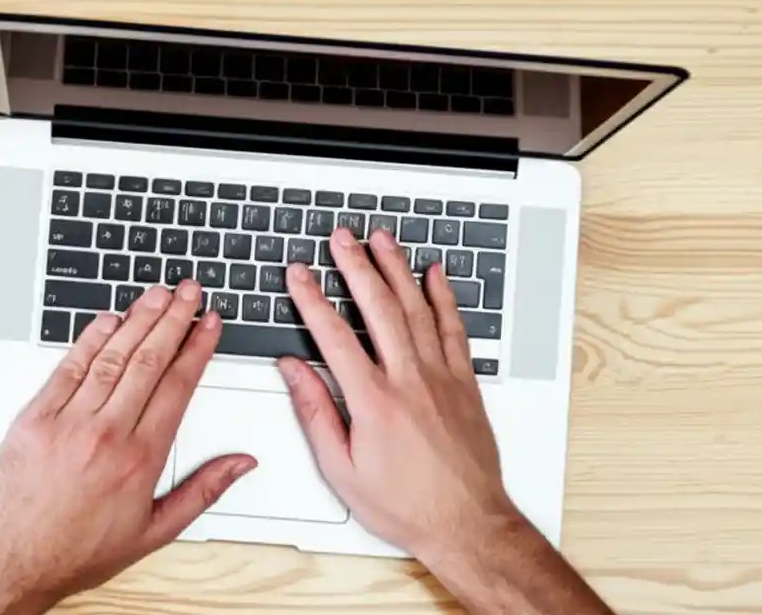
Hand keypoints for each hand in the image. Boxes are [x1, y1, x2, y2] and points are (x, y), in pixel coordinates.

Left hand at [0, 283, 255, 606]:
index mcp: (140, 458)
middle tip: (189, 291)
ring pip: (111, 357)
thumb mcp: (155, 531)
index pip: (177, 386)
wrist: (14, 560)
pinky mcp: (34, 417)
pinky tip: (108, 319)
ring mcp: (68, 422)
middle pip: (148, 361)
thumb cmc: (79, 550)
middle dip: (173, 319)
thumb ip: (203, 490)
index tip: (209, 323)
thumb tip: (241, 463)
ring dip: (138, 319)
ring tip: (157, 294)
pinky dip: (89, 339)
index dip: (197, 347)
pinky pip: (67, 368)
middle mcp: (106, 433)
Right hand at [279, 228, 517, 560]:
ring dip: (397, 269)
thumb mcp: (341, 469)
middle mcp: (410, 381)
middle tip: (341, 237)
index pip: (334, 336)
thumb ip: (315, 412)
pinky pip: (454, 329)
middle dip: (356, 265)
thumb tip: (293, 371)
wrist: (467, 524)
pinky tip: (435, 275)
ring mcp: (442, 378)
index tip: (299, 273)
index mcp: (373, 402)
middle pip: (379, 307)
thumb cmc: (406, 505)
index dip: (312, 299)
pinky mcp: (465, 384)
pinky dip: (444, 298)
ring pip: (417, 309)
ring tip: (381, 240)